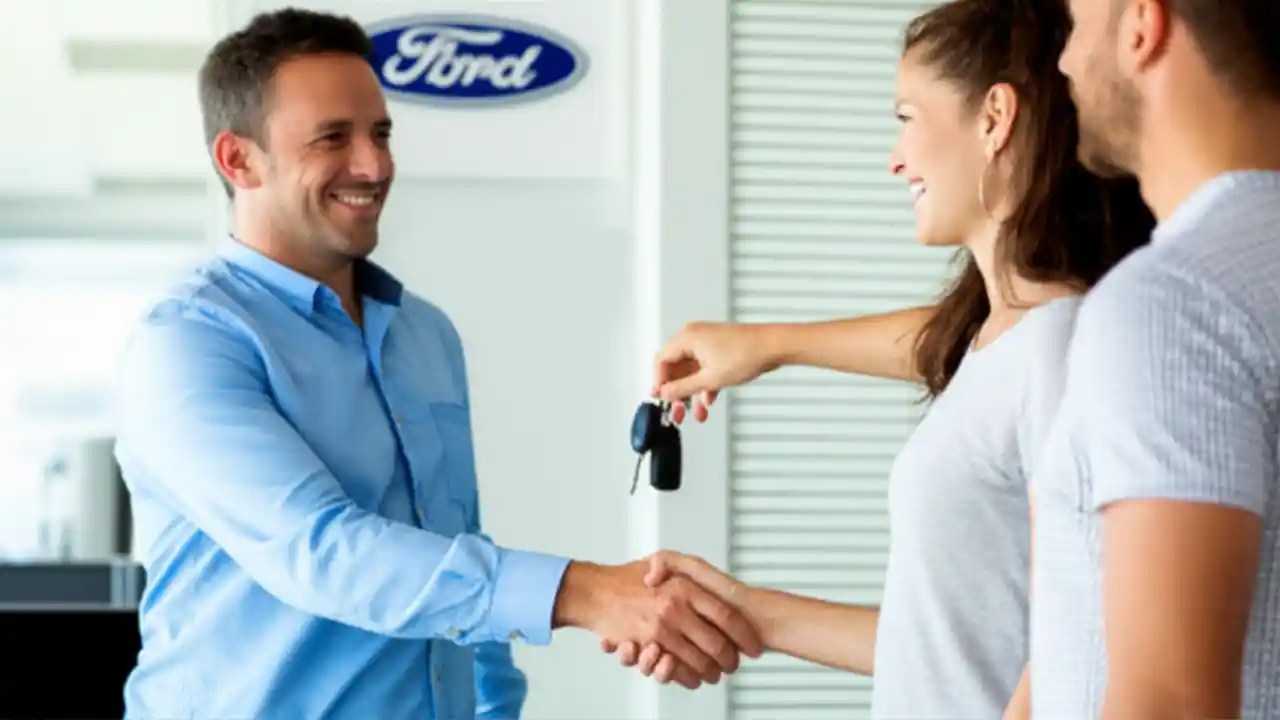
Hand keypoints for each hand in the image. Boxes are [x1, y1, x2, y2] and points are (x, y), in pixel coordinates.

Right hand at [553, 559, 761, 688]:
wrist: (594, 591)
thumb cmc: (626, 578)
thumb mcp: (661, 561)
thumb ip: (686, 568)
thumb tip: (712, 582)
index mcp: (685, 586)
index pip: (727, 616)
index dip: (744, 635)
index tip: (753, 645)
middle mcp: (675, 607)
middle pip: (717, 643)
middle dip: (730, 660)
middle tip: (735, 665)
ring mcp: (661, 627)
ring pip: (698, 660)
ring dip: (710, 672)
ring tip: (715, 673)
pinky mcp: (646, 644)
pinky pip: (674, 669)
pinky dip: (686, 677)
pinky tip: (693, 677)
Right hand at [652, 322, 778, 423]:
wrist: (773, 347)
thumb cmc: (746, 353)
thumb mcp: (709, 379)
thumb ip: (683, 389)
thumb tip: (666, 393)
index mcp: (687, 338)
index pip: (661, 361)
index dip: (659, 383)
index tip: (661, 399)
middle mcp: (694, 337)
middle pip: (675, 368)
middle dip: (677, 393)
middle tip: (677, 411)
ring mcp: (707, 343)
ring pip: (691, 372)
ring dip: (692, 393)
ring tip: (697, 412)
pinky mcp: (718, 349)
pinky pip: (703, 369)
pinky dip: (704, 385)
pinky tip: (709, 400)